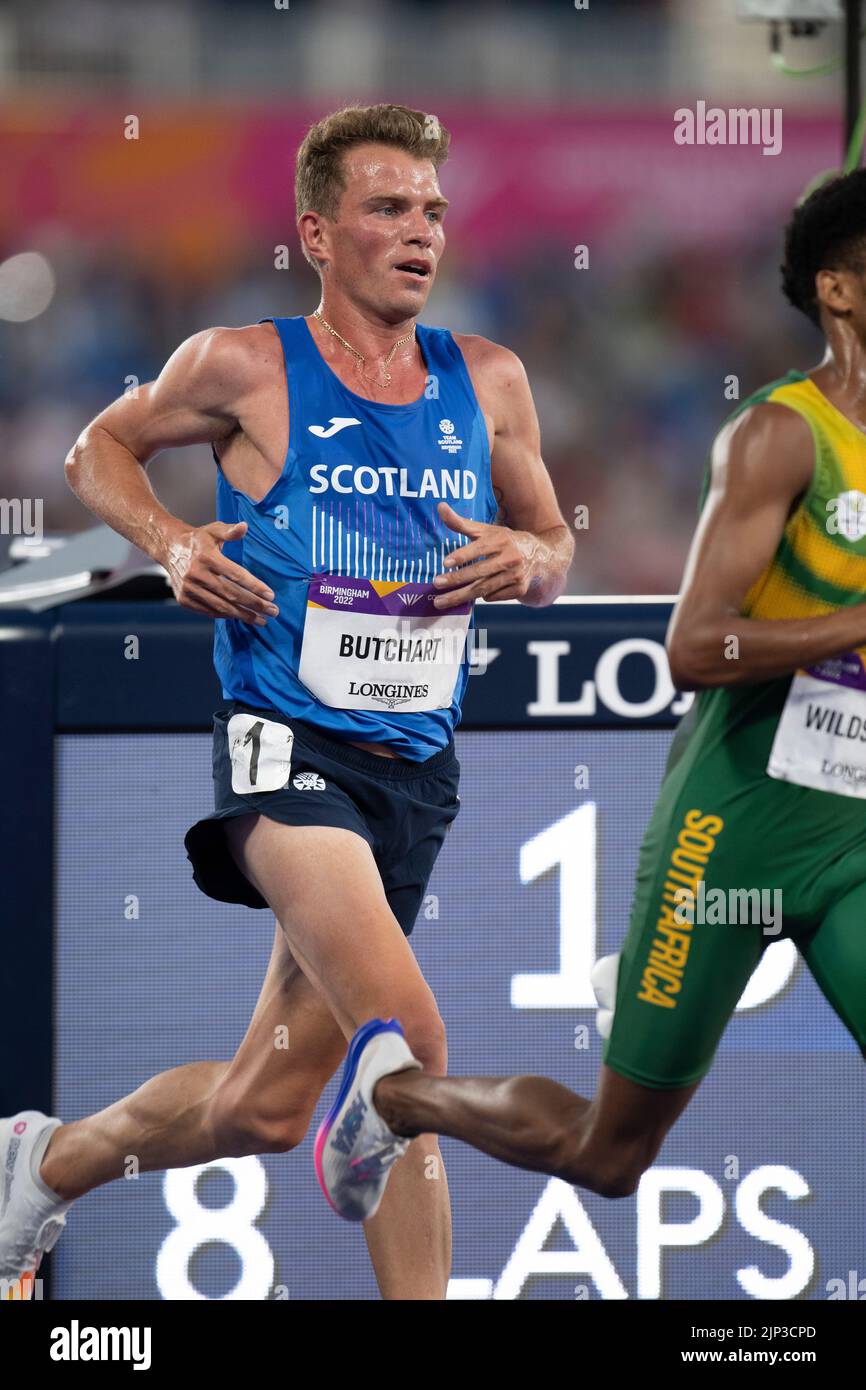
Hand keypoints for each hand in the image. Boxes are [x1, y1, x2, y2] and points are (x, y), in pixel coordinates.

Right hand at [162, 521, 278, 625]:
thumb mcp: (213, 530)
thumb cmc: (197, 540)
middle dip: (254, 605)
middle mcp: (196, 574)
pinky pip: (209, 611)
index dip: (255, 586)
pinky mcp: (184, 599)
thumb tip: (245, 527)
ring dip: (243, 615)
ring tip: (261, 620)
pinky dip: (226, 615)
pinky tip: (240, 616)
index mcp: (206, 557)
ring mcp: (189, 589)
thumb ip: (230, 531)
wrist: (168, 548)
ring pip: (221, 606)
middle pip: (231, 594)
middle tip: (273, 611)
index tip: (271, 596)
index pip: (236, 575)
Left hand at [431, 501, 535, 607]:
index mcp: (501, 540)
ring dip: (461, 596)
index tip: (445, 563)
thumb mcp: (486, 530)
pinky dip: (481, 595)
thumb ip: (461, 523)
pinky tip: (472, 594)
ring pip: (485, 588)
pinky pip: (493, 596)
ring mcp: (516, 575)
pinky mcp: (519, 589)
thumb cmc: (505, 541)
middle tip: (436, 584)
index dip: (463, 555)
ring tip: (441, 601)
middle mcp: (510, 557)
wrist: (540, 556)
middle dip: (456, 579)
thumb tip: (440, 507)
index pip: (480, 548)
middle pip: (480, 571)